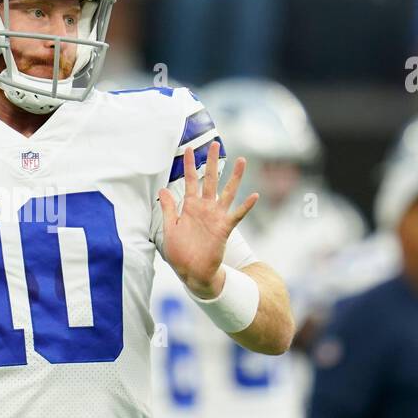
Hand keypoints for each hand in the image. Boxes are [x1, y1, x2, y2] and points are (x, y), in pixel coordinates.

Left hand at [157, 145, 258, 297]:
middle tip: (214, 144)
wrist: (191, 272)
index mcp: (190, 206)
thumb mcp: (169, 228)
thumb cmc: (180, 252)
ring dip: (234, 177)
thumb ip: (168, 208)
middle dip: (212, 162)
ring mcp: (216, 217)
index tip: (189, 149)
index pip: (190, 180)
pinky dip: (246, 206)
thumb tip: (162, 189)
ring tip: (242, 161)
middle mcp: (204, 208)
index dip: (189, 165)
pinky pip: (237, 215)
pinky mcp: (224, 228)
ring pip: (227, 192)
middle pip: (210, 180)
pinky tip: (254, 195)